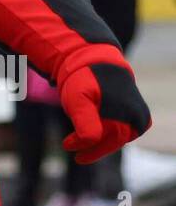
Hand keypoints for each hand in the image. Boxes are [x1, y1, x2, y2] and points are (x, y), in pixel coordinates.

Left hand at [58, 49, 150, 164]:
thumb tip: (92, 141)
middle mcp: (136, 116)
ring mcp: (139, 115)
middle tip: (68, 144)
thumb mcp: (78, 101)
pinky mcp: (138, 113)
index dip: (84, 146)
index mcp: (125, 114)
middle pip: (112, 142)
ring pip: (117, 138)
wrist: (95, 59)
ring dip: (99, 139)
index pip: (103, 141)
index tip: (65, 145)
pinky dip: (108, 132)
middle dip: (91, 146)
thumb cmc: (85, 80)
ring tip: (81, 131)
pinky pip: (122, 131)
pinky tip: (94, 126)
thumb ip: (85, 122)